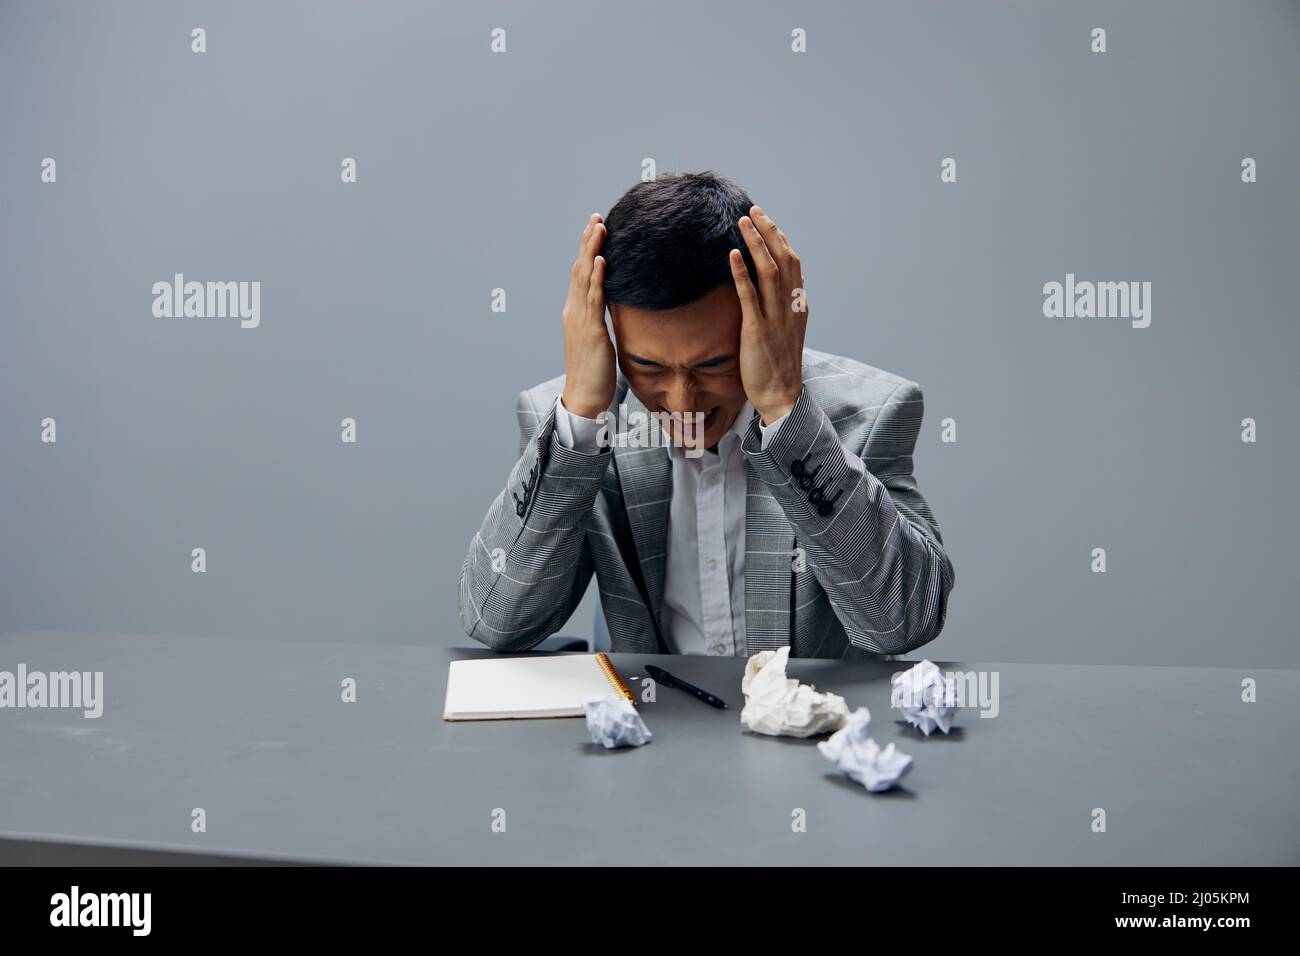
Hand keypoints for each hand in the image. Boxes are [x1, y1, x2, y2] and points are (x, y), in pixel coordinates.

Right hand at [560, 213, 615, 419]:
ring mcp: (580, 320)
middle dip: (587, 242)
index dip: (587, 250)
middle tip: (596, 218)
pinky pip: (594, 300)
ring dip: (592, 251)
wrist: (584, 397)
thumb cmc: (594, 372)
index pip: (580, 275)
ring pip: (584, 279)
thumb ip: (601, 319)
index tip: (595, 228)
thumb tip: (614, 305)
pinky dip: (597, 279)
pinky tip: (602, 262)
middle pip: (579, 269)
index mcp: (575, 313)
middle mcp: (574, 311)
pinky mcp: (591, 332)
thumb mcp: (598, 339)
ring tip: (598, 228)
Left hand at [729, 205, 807, 423]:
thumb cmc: (780, 365)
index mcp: (798, 306)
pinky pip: (750, 296)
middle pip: (784, 259)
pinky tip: (732, 254)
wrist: (781, 396)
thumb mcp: (789, 331)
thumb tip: (793, 282)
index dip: (780, 239)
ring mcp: (776, 318)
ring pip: (769, 271)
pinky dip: (742, 273)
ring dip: (756, 244)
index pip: (793, 263)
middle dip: (769, 232)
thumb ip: (789, 306)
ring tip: (743, 221)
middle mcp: (790, 307)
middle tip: (754, 210)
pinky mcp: (757, 330)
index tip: (766, 220)